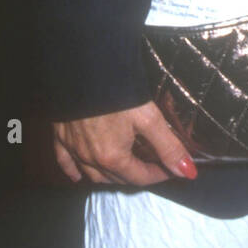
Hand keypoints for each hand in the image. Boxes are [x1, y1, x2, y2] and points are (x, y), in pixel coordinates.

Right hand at [53, 101, 196, 186]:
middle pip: (116, 178)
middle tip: (152, 165)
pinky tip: (78, 176)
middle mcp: (90, 159)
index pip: (139, 177)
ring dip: (109, 177)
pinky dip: (73, 171)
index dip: (158, 175)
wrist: (83, 70)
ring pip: (91, 174)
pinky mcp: (59, 136)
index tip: (171, 169)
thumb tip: (187, 171)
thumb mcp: (149, 118)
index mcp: (113, 157)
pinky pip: (65, 162)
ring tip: (124, 171)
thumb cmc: (118, 92)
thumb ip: (168, 146)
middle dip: (136, 175)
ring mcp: (73, 149)